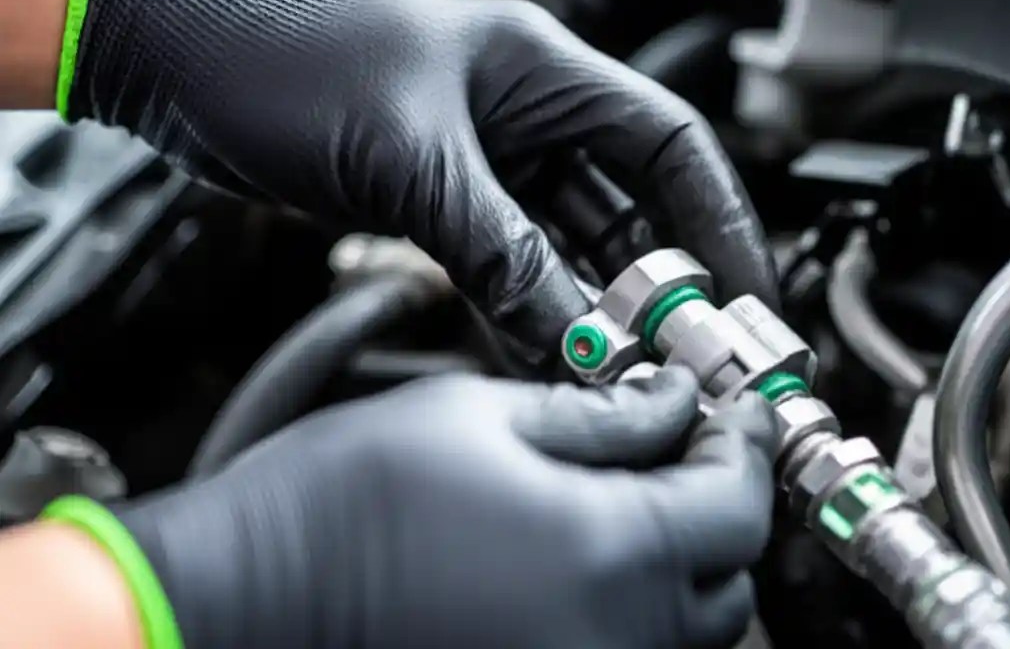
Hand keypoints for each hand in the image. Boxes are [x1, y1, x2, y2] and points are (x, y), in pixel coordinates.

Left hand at [67, 0, 777, 360]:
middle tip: (681, 353)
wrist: (174, 57)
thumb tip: (574, 328)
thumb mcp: (409, 158)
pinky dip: (532, 306)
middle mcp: (527, 111)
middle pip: (628, 204)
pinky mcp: (441, 193)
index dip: (721, 219)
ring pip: (570, 242)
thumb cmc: (280, 56)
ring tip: (619, 368)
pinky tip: (547, 352)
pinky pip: (511, 261)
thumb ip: (499, 249)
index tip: (745, 291)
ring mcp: (485, 156)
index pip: (670, 144)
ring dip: (593, 304)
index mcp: (542, 69)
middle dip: (659, 281)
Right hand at [116, 367, 779, 648]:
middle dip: (721, 505)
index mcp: (607, 551)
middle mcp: (611, 636)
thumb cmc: (340, 502)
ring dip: (686, 565)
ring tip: (637, 499)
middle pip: (730, 577)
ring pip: (690, 631)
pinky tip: (589, 559)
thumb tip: (671, 402)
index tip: (736, 411)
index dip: (746, 444)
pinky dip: (636, 612)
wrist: (246, 593)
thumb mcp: (478, 416)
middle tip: (685, 446)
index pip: (739, 501)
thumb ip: (600, 415)